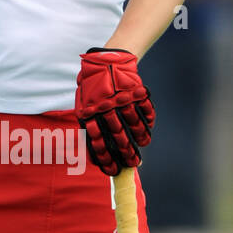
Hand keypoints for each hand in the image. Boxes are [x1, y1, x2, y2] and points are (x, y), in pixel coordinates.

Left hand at [74, 48, 154, 175]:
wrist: (105, 61)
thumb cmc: (93, 90)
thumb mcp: (83, 106)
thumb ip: (90, 128)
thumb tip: (98, 157)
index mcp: (90, 113)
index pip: (98, 142)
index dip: (106, 159)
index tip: (114, 170)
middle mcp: (105, 107)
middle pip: (118, 136)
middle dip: (127, 153)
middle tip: (134, 163)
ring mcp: (121, 98)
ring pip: (134, 124)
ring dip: (141, 138)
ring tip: (143, 145)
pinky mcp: (135, 90)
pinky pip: (145, 109)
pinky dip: (148, 121)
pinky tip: (148, 129)